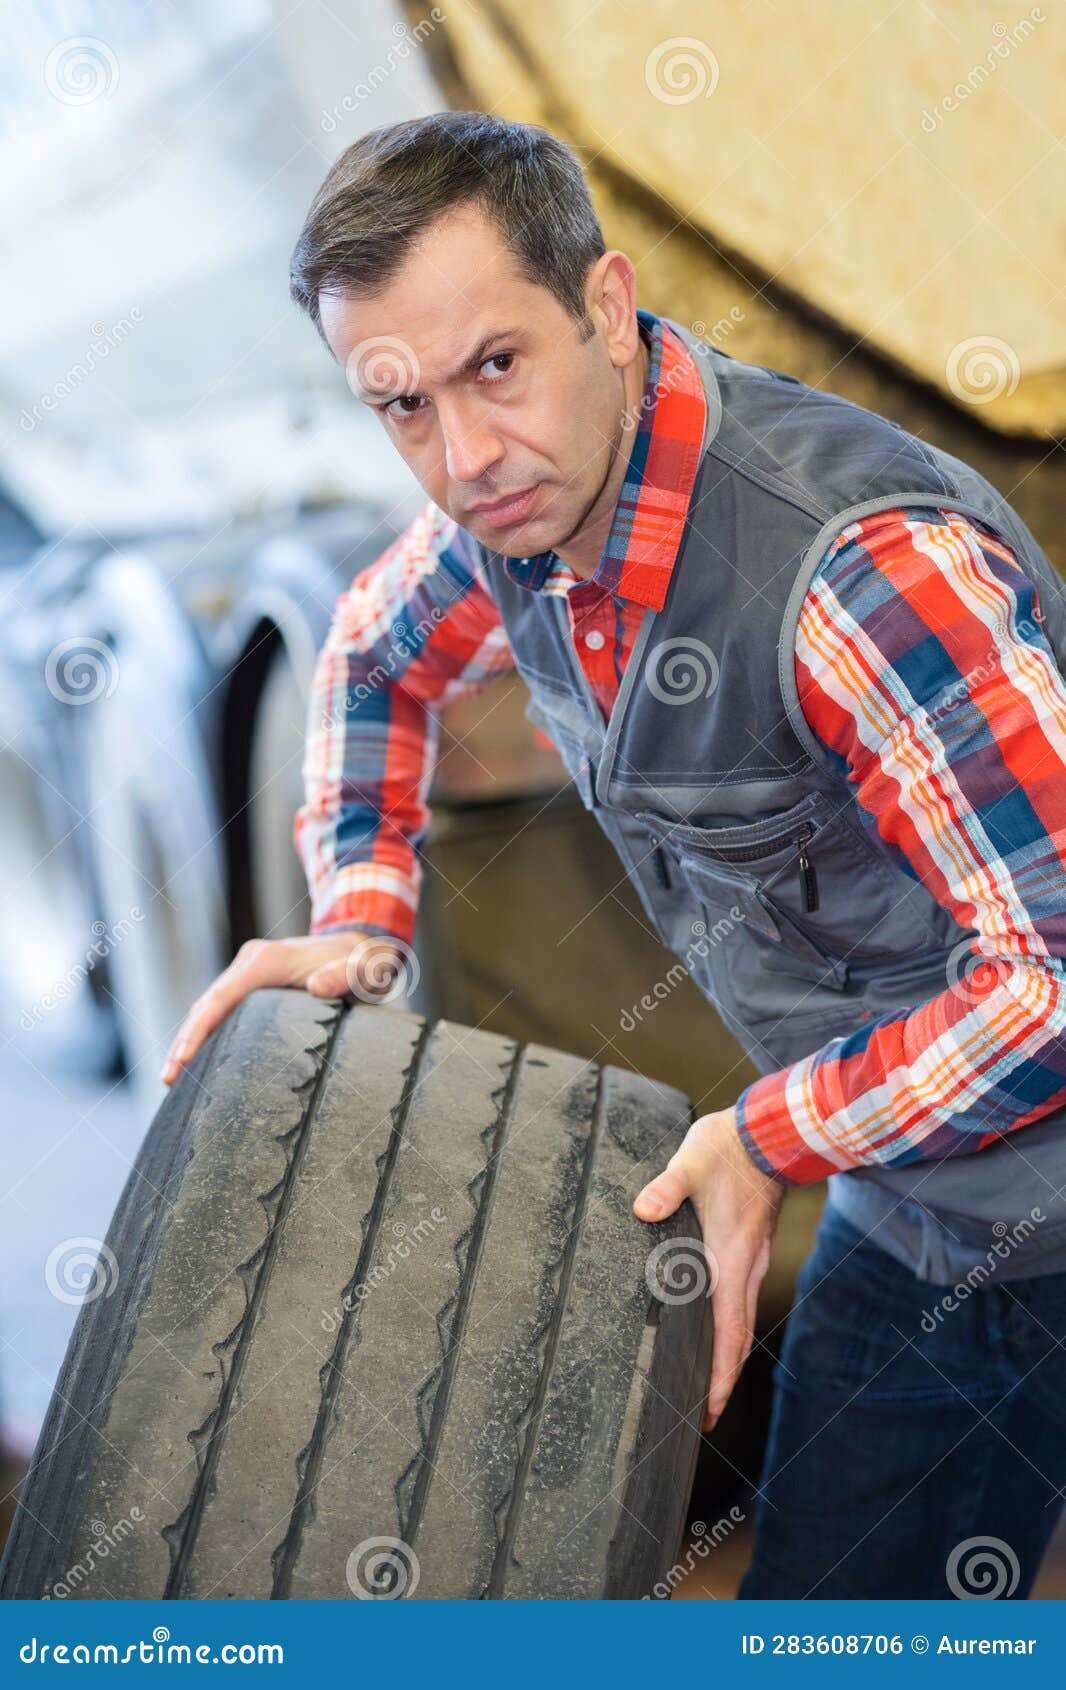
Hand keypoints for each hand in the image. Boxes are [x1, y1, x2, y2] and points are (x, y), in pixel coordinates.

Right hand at [161, 931, 403, 1085]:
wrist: (363, 946)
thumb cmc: (364, 964)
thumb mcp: (364, 971)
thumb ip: (346, 977)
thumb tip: (317, 987)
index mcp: (267, 960)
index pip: (223, 996)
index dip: (200, 1028)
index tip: (182, 1058)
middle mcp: (251, 962)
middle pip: (207, 1002)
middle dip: (186, 1040)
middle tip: (168, 1079)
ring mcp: (248, 972)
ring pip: (209, 1006)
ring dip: (190, 1039)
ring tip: (173, 1079)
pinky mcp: (252, 984)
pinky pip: (221, 1009)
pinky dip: (205, 1033)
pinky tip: (196, 1062)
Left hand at [633, 1107, 784, 1431]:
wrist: (768, 1132)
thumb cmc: (727, 1149)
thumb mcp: (690, 1163)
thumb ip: (666, 1188)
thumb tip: (643, 1208)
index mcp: (730, 1258)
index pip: (728, 1330)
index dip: (719, 1374)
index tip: (709, 1410)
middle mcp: (745, 1268)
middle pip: (737, 1338)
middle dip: (721, 1379)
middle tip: (705, 1415)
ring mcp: (751, 1260)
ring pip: (740, 1321)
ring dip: (726, 1356)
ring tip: (707, 1385)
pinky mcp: (750, 1249)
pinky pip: (741, 1300)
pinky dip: (729, 1327)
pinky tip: (713, 1329)